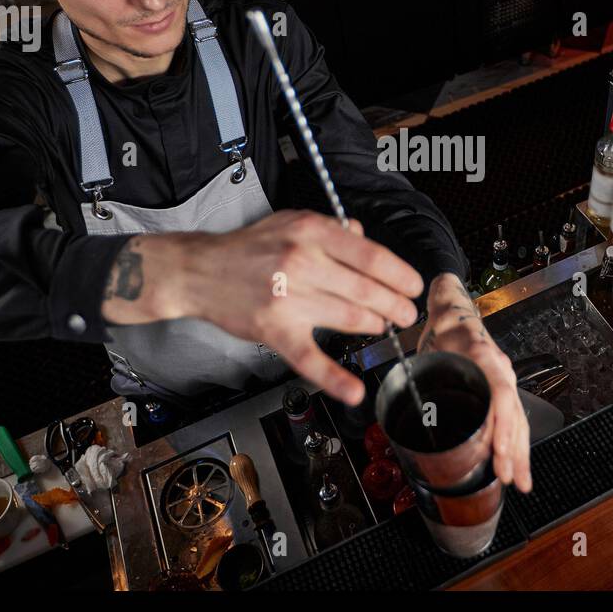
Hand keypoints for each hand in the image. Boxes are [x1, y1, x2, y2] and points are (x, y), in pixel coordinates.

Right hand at [100, 210, 422, 404]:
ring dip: (375, 324)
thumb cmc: (248, 247)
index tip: (414, 286)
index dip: (400, 274)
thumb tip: (365, 237)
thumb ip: (332, 229)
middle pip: (366, 289)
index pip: (371, 256)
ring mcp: (288, 299)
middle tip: (407, 313)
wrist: (199, 271)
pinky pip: (309, 359)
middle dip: (394, 304)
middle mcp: (302, 263)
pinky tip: (356, 390)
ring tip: (384, 326)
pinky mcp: (275, 331)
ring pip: (348, 317)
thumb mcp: (291, 221)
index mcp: (311, 233)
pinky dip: (335, 378)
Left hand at [417, 273, 531, 492]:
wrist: (456, 311)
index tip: (499, 451)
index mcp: (483, 357)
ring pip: (518, 419)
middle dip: (513, 449)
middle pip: (514, 413)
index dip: (501, 425)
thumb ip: (423, 376)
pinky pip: (514, 417)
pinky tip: (516, 464)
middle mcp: (500, 370)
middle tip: (508, 479)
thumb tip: (408, 414)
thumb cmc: (443, 329)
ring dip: (520, 453)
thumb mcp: (430, 348)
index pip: (500, 393)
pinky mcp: (502, 388)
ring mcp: (505, 379)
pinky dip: (517, 442)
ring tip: (521, 483)